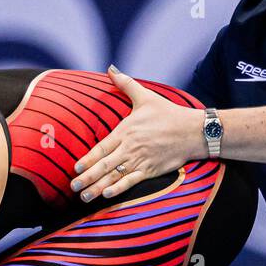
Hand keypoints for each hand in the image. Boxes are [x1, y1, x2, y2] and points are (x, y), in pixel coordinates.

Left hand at [70, 67, 204, 201]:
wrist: (193, 131)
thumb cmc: (168, 114)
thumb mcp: (146, 96)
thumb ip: (126, 84)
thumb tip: (111, 68)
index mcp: (126, 131)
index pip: (102, 148)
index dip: (88, 159)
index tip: (75, 168)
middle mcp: (130, 147)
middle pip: (104, 165)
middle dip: (87, 177)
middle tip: (73, 187)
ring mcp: (140, 160)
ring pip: (114, 176)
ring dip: (98, 187)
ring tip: (84, 197)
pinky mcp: (151, 171)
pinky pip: (132, 182)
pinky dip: (119, 189)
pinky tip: (107, 196)